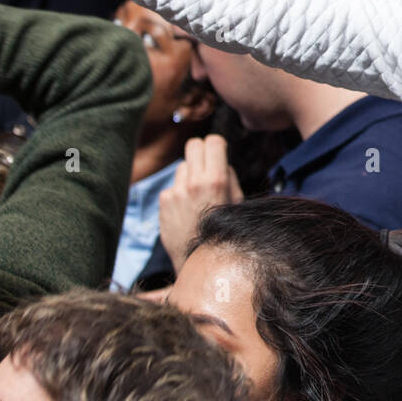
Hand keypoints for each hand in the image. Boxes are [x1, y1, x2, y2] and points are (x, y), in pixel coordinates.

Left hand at [158, 135, 244, 270]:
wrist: (198, 259)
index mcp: (216, 181)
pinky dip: (180, 192)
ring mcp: (176, 191)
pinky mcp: (164, 200)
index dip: (217, 146)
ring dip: (190, 174)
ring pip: (183, 165)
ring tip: (197, 196)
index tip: (218, 153)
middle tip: (206, 165)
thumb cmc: (224, 232)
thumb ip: (230, 178)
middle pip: (194, 145)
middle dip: (201, 152)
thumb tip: (222, 163)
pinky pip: (173, 185)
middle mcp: (194, 182)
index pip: (213, 141)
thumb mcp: (237, 204)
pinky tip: (186, 209)